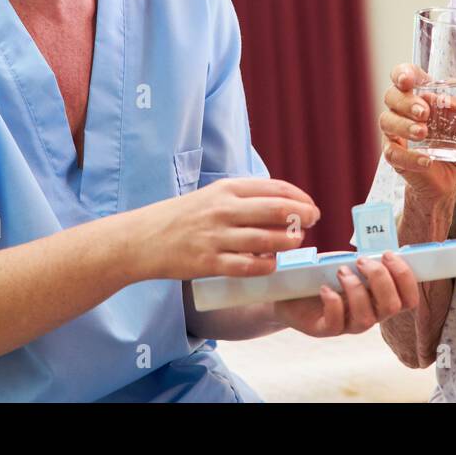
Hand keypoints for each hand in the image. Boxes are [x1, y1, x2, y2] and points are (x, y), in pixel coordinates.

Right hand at [135, 178, 319, 280]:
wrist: (144, 238)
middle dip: (301, 216)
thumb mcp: (213, 196)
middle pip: (276, 210)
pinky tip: (270, 263)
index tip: (310, 207)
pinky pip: (247, 266)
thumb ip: (245, 199)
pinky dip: (265, 265)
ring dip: (287, 242)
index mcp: (226, 189)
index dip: (299, 198)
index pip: (274, 188)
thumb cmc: (184, 217)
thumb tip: (284, 205)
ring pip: (266, 239)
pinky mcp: (208, 262)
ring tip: (294, 242)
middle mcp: (223, 210)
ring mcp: (216, 236)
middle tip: (312, 222)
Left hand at [274, 251, 418, 336]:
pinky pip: (337, 323)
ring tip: (340, 271)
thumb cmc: (324, 273)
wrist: (290, 288)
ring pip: (367, 319)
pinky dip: (332, 302)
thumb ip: (367, 260)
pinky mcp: (325, 329)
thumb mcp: (349, 262)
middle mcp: (369, 314)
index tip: (388, 254)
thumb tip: (379, 250)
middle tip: (360, 260)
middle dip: (380, 278)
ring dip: (355, 289)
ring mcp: (348, 324)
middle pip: (393, 307)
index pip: (409, 299)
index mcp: (380, 298)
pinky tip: (324, 288)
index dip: (405, 277)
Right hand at [378, 63, 455, 203]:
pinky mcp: (395, 157)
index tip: (408, 80)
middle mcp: (401, 112)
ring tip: (423, 133)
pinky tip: (426, 160)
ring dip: (404, 126)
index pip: (403, 76)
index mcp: (418, 97)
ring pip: (387, 121)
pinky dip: (410, 157)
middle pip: (391, 96)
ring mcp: (395, 134)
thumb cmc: (453, 147)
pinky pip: (393, 153)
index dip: (402, 73)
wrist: (446, 182)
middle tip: (424, 112)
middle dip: (406, 101)